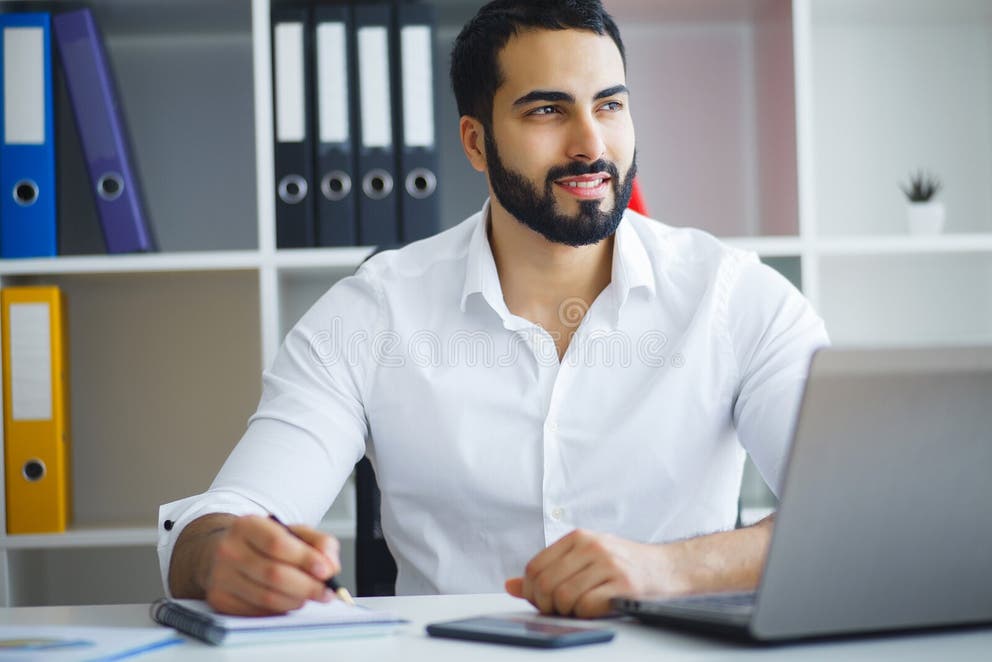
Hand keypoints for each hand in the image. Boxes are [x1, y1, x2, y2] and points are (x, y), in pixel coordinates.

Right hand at [201, 514, 341, 615]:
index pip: (278, 544)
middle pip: (274, 574)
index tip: (326, 571)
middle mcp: (229, 550)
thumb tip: (330, 566)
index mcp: (247, 525)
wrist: (225, 552)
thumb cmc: (264, 543)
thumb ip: (319, 543)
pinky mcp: (220, 600)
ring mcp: (221, 576)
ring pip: (267, 598)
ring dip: (296, 600)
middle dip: (307, 587)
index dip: (305, 560)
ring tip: (308, 595)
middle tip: (326, 592)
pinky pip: (258, 611)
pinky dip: (280, 609)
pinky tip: (287, 600)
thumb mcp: (293, 532)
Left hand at [505, 529, 686, 618]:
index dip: (532, 591)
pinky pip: (586, 606)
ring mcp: (608, 565)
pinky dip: (585, 614)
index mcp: (578, 538)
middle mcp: (591, 547)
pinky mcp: (623, 586)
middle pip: (545, 584)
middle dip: (547, 604)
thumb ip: (549, 570)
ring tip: (580, 607)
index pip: (534, 568)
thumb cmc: (624, 565)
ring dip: (567, 611)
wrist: (669, 569)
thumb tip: (511, 585)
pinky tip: (597, 608)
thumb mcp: (585, 559)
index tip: (543, 601)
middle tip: (560, 609)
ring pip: (563, 597)